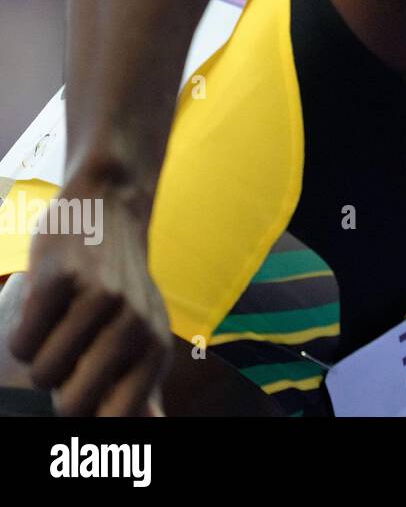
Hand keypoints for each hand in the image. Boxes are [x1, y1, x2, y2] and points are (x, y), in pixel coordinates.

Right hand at [8, 176, 170, 415]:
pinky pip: (20, 343)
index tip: (74, 401)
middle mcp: (134, 328)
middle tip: (68, 356)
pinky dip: (22, 335)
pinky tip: (44, 310)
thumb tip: (153, 427)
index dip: (87, 420)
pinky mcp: (61, 281)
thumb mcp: (145, 333)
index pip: (118, 420)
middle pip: (72, 407)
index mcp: (155, 349)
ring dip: (40, 358)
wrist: (110, 209)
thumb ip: (142, 386)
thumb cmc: (122, 286)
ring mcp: (99, 303)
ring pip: (42, 374)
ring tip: (59, 326)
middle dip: (58, 390)